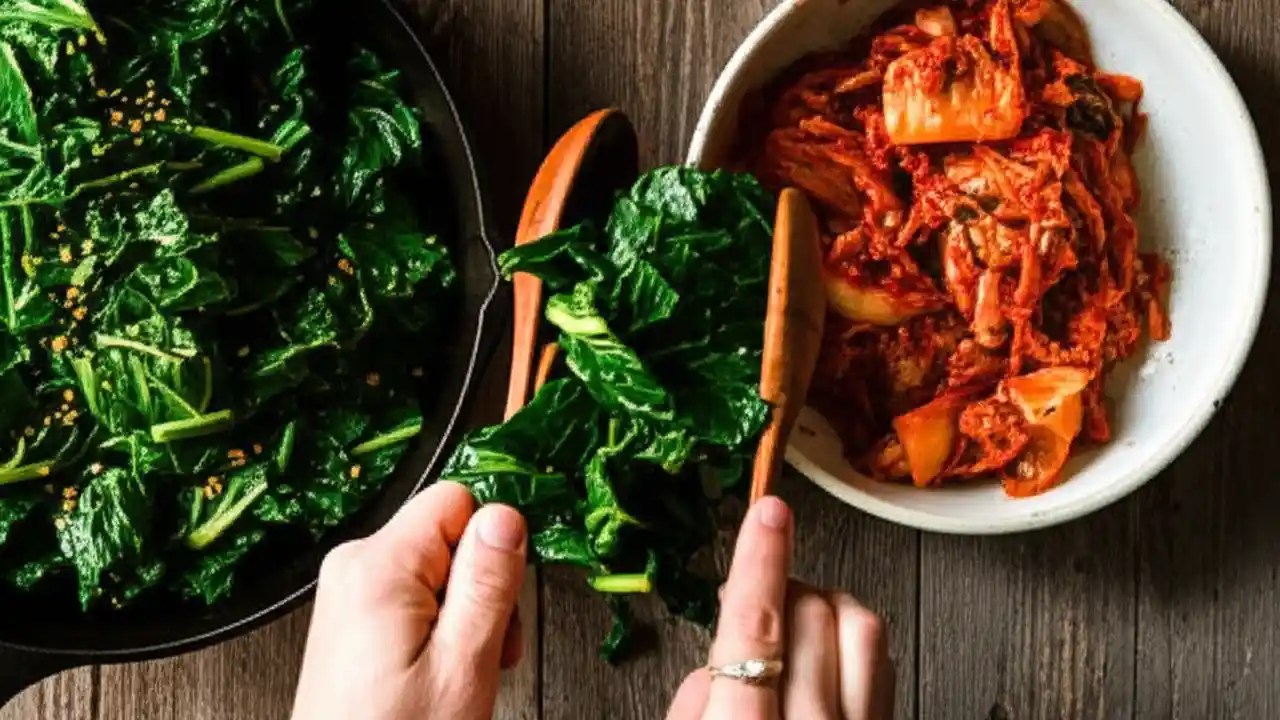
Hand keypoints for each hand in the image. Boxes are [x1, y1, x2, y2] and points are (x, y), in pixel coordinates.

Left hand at [291, 481, 525, 719]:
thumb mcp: (463, 666)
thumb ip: (488, 584)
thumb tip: (506, 514)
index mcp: (378, 566)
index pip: (456, 499)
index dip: (491, 546)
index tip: (497, 599)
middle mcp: (354, 568)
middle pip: (448, 536)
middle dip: (480, 589)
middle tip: (483, 651)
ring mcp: (347, 596)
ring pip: (436, 571)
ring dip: (463, 616)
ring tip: (461, 673)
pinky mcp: (350, 622)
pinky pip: (412, 599)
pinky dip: (437, 632)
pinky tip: (437, 677)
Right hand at [665, 497, 894, 719]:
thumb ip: (694, 701)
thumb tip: (716, 661)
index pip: (756, 624)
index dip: (760, 560)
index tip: (768, 513)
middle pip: (811, 614)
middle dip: (783, 589)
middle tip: (756, 603)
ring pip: (864, 628)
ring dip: (827, 608)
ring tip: (796, 626)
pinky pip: (885, 666)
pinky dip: (856, 645)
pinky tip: (829, 664)